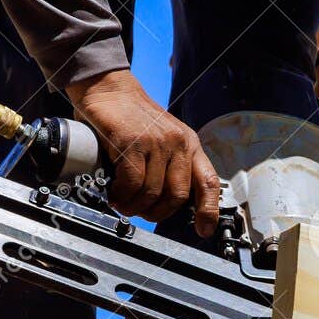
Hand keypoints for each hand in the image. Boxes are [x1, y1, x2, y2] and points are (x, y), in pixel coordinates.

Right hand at [64, 69, 221, 235]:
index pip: (208, 182)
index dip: (208, 210)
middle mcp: (177, 142)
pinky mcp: (132, 143)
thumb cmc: (131, 118)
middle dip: (156, 212)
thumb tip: (169, 202)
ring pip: (152, 193)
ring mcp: (156, 142)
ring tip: (122, 202)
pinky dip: (121, 195)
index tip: (204, 230)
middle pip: (177, 196)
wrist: (109, 88)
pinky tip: (114, 192)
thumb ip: (170, 165)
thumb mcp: (162, 138)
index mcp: (189, 144)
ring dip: (134, 205)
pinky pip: (132, 183)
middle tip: (140, 211)